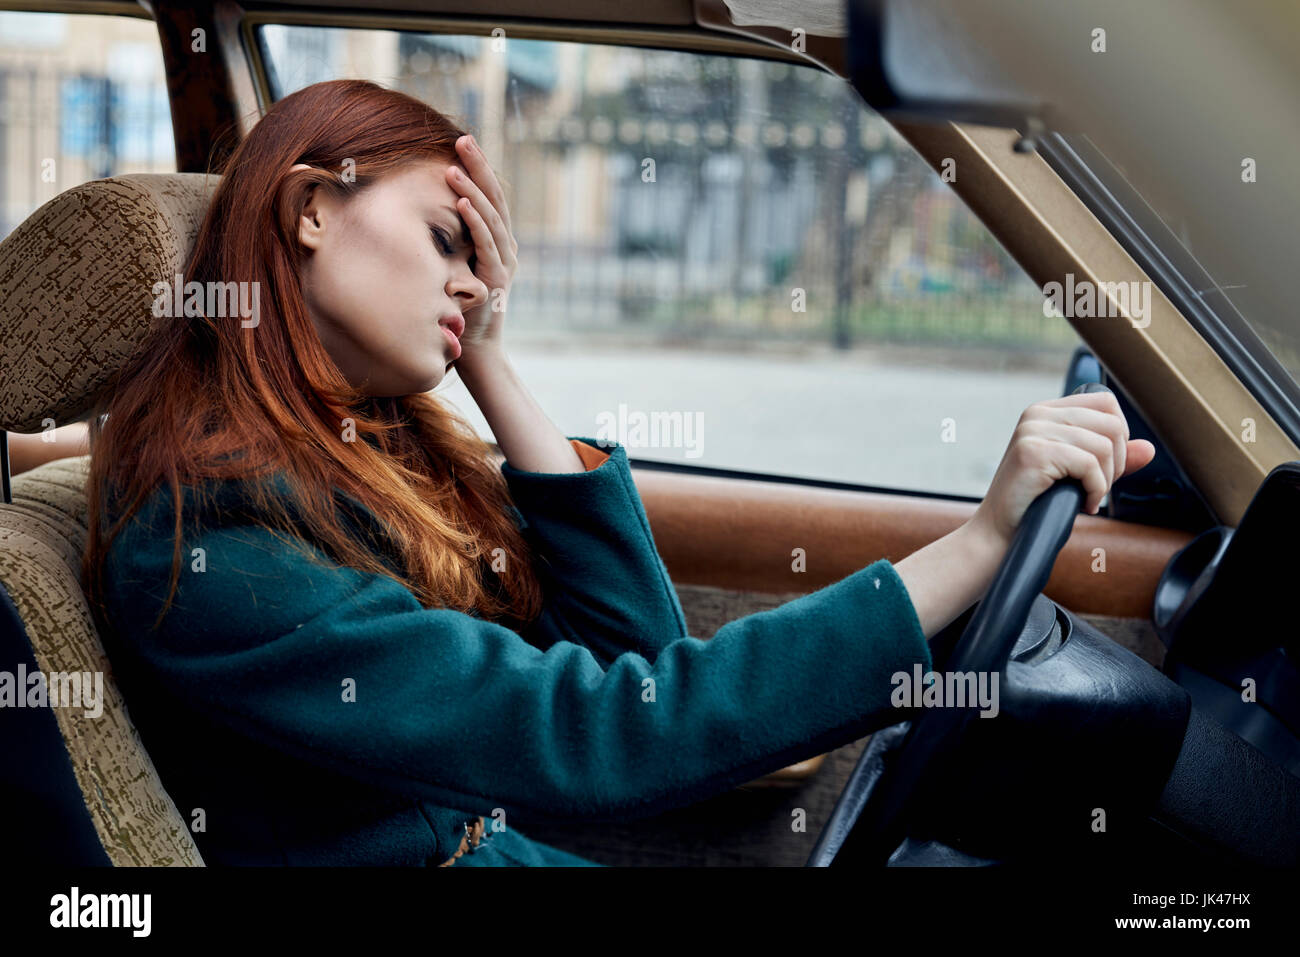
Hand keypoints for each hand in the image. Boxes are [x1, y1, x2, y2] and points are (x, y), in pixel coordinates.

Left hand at [445, 134, 516, 355]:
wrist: (475, 348)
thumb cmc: (460, 309)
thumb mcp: (454, 268)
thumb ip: (450, 244)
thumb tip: (423, 216)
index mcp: (497, 242)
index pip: (490, 198)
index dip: (478, 169)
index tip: (462, 143)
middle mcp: (505, 247)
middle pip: (495, 199)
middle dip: (479, 167)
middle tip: (464, 138)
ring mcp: (504, 262)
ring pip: (491, 217)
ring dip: (472, 189)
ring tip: (454, 166)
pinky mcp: (497, 278)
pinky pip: (486, 243)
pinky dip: (475, 220)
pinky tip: (462, 201)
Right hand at [968, 391, 1156, 549]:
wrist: (999, 533)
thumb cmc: (1036, 504)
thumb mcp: (1078, 474)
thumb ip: (1110, 458)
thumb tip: (1149, 449)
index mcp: (1045, 411)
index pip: (1105, 402)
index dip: (1119, 436)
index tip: (1105, 466)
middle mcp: (1037, 415)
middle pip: (1112, 424)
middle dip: (1117, 462)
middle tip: (1098, 488)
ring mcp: (1033, 431)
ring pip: (1104, 445)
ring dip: (1105, 480)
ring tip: (1088, 498)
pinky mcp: (1034, 453)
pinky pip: (1090, 465)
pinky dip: (1096, 490)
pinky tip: (1083, 504)